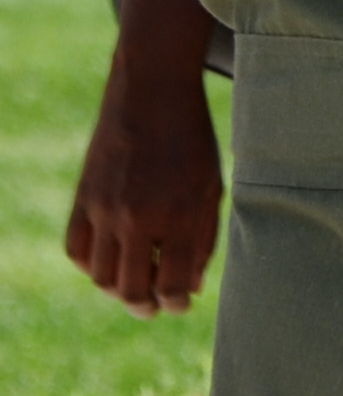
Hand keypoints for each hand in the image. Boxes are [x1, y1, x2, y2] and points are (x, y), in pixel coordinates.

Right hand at [64, 54, 222, 315]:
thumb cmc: (192, 137)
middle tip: (155, 306)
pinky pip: (77, 251)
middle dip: (146, 305)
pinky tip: (111, 259)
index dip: (178, 303)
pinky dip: (91, 265)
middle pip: (132, 290)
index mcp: (178, 213)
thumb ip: (203, 238)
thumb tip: (190, 286)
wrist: (152, 89)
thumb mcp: (211, 185)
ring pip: (101, 277)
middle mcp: (137, 217)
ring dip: (118, 289)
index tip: (181, 305)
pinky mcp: (82, 198)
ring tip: (136, 283)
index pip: (173, 285)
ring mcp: (104, 209)